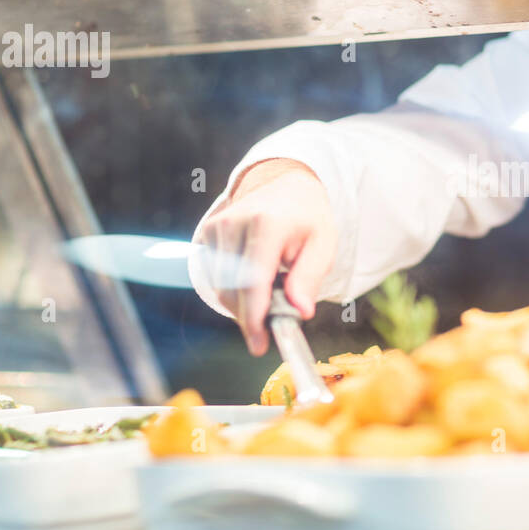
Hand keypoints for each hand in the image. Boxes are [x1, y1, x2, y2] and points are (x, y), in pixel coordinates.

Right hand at [194, 158, 336, 355]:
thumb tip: (300, 311)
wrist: (284, 184)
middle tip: (274, 324)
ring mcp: (215, 228)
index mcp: (267, 224)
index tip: (259, 345)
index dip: (254, 317)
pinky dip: (234, 291)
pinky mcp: (205, 235)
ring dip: (245, 305)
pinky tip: (255, 281)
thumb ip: (310, 277)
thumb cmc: (307, 217)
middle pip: (234, 290)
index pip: (253, 280)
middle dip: (253, 317)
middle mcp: (234, 223)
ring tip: (272, 291)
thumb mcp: (323, 243)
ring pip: (222, 289)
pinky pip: (214, 280)